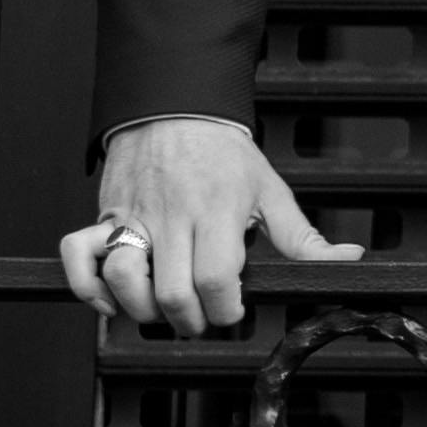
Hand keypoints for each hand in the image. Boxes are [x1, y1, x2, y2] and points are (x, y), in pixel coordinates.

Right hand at [60, 116, 361, 333]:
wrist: (174, 105)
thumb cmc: (224, 153)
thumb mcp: (270, 191)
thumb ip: (303, 237)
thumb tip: (348, 260)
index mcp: (217, 212)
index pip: (215, 280)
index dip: (225, 308)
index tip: (233, 308)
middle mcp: (171, 218)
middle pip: (171, 293)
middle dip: (190, 321)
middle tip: (202, 317)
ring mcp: (132, 217)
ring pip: (123, 279)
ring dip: (142, 310)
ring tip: (163, 309)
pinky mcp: (103, 215)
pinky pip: (78, 255)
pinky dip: (88, 287)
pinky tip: (110, 301)